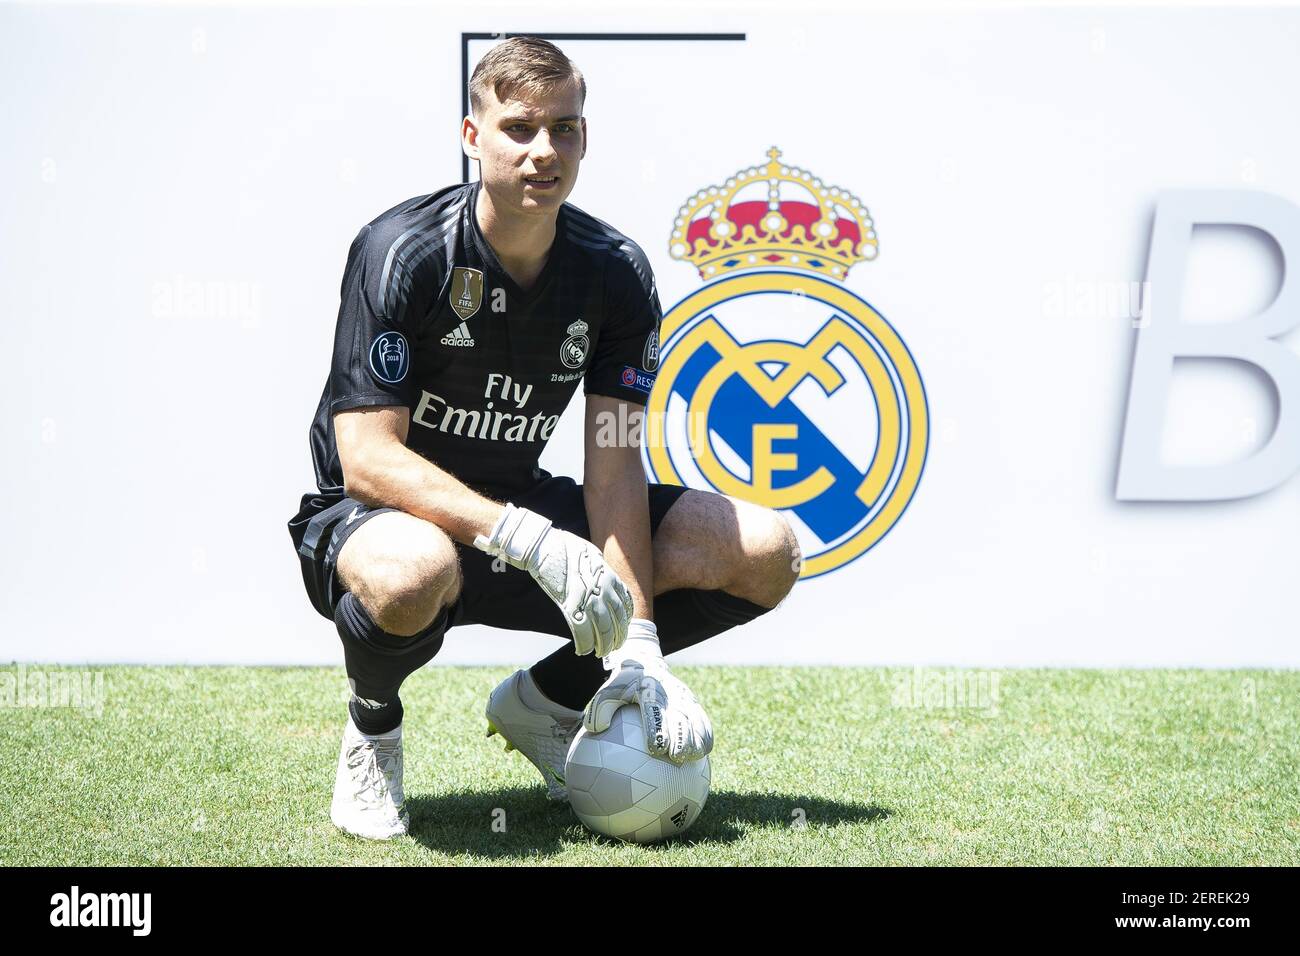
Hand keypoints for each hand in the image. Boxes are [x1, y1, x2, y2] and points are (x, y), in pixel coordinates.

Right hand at [474, 503, 633, 657]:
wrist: (545, 548)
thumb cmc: (565, 547)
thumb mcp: (592, 554)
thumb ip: (601, 569)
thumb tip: (603, 576)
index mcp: (610, 577)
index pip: (625, 604)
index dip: (625, 621)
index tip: (622, 629)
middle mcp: (603, 590)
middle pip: (616, 621)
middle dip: (616, 638)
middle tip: (615, 647)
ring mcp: (588, 600)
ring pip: (602, 631)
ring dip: (603, 645)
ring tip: (601, 653)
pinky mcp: (571, 608)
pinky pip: (582, 633)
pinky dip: (584, 645)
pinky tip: (583, 651)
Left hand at [584, 619, 712, 763]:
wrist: (646, 664)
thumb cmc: (624, 684)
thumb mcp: (609, 690)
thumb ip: (600, 707)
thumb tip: (595, 729)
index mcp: (650, 689)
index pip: (655, 711)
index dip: (657, 730)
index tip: (655, 750)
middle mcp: (671, 693)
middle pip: (680, 716)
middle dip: (681, 737)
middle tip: (677, 757)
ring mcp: (685, 698)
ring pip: (696, 719)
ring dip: (697, 739)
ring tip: (693, 758)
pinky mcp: (694, 703)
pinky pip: (704, 721)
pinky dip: (706, 736)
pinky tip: (702, 754)